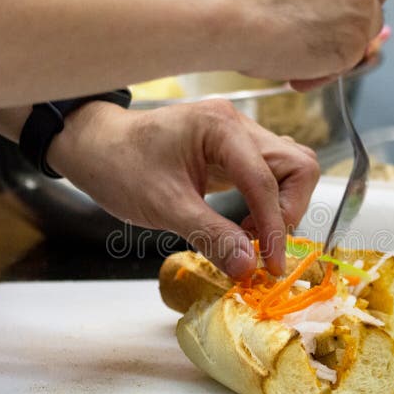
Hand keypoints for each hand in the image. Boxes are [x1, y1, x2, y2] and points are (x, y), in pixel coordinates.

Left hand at [46, 100, 319, 278]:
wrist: (95, 148)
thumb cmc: (120, 167)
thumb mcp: (163, 206)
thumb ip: (210, 235)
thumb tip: (249, 267)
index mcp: (221, 128)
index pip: (268, 180)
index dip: (275, 226)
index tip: (271, 265)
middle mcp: (238, 126)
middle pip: (298, 165)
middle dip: (288, 210)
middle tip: (263, 246)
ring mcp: (238, 136)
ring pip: (290, 169)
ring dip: (281, 207)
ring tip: (250, 237)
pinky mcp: (234, 152)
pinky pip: (269, 176)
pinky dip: (266, 204)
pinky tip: (243, 226)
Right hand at [227, 0, 390, 81]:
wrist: (229, 8)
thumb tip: (321, 0)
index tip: (327, 5)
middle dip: (349, 15)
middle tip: (314, 30)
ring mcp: (364, 3)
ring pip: (364, 30)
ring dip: (336, 43)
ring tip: (294, 51)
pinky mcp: (356, 40)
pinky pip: (350, 61)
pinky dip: (325, 69)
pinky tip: (294, 68)